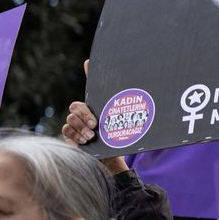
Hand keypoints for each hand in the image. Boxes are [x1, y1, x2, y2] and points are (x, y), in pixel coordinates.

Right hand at [61, 60, 128, 174]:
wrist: (110, 158)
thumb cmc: (118, 140)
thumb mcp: (126, 127)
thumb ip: (132, 117)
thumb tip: (152, 103)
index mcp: (98, 107)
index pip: (93, 86)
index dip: (90, 72)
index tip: (90, 61)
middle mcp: (85, 113)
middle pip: (76, 105)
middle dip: (84, 114)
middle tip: (95, 124)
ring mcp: (76, 123)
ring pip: (71, 118)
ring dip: (80, 127)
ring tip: (91, 136)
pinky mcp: (70, 135)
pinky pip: (66, 130)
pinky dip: (75, 135)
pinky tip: (84, 142)